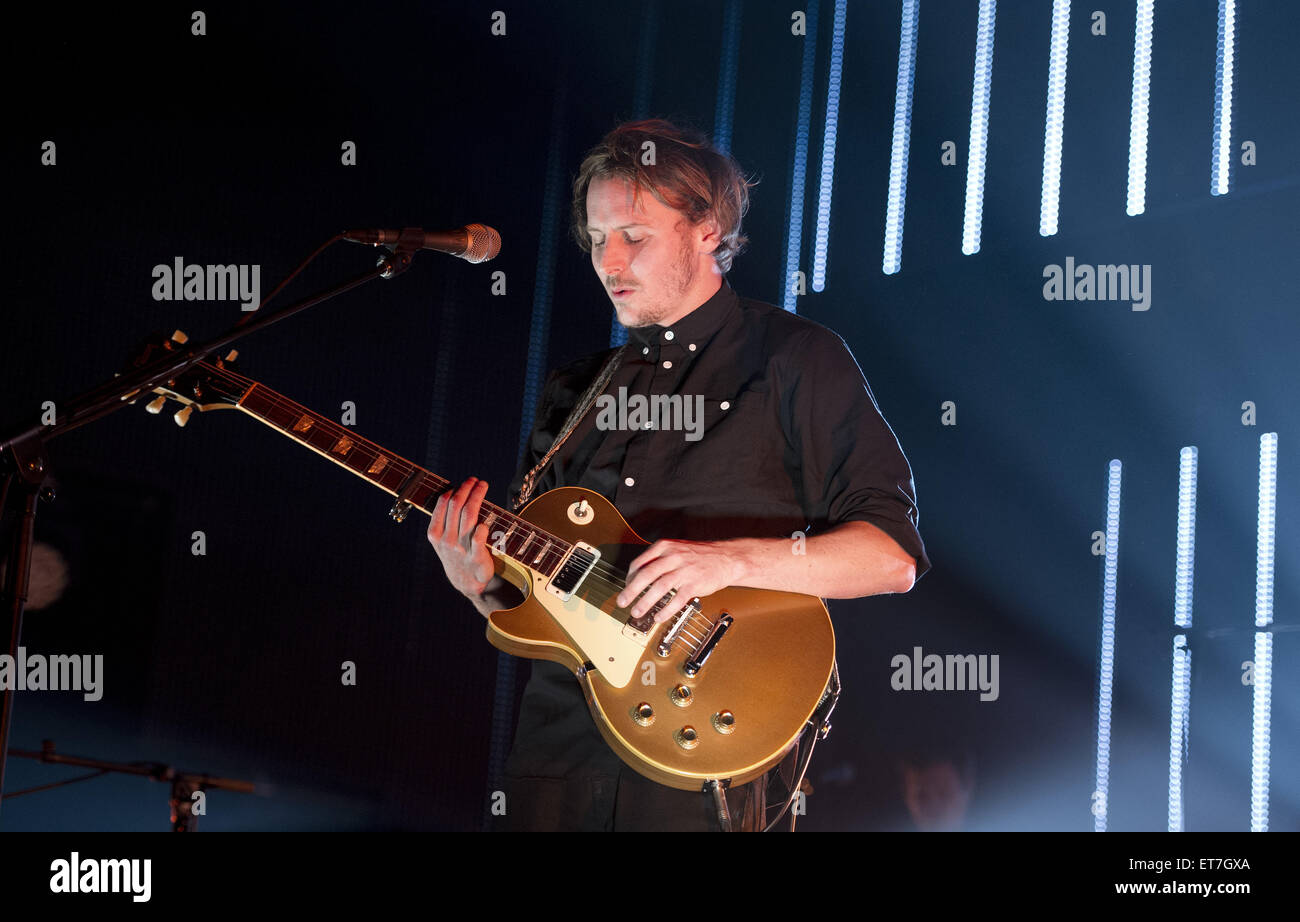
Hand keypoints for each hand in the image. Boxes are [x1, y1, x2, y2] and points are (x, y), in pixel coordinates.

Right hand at [427, 477, 495, 599]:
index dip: (455, 489)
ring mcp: (461, 548)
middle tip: (475, 480)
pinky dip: (482, 528)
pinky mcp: (476, 557)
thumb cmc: (456, 555)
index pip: (444, 503)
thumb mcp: (442, 540)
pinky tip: (485, 521)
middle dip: (467, 488)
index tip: (466, 482)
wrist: (467, 582)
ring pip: (469, 514)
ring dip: (476, 496)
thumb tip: (453, 493)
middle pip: (457, 505)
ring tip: (482, 486)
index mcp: (435, 534)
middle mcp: (446, 539)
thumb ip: (445, 520)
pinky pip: (479, 537)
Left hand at [616, 539, 747, 621]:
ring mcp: (684, 570)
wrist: (727, 558)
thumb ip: (658, 560)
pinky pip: (677, 599)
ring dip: (645, 602)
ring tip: (637, 612)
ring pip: (659, 587)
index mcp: (665, 547)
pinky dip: (666, 610)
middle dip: (631, 591)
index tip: (625, 588)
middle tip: (623, 602)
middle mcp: (673, 557)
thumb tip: (639, 577)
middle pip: (646, 575)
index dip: (629, 578)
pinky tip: (659, 616)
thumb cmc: (700, 555)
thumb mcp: (676, 549)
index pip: (639, 562)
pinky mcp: (694, 584)